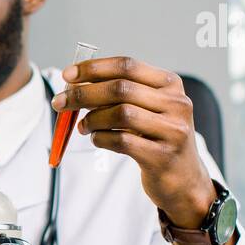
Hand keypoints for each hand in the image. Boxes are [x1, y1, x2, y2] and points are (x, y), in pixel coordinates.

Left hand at [51, 55, 216, 229]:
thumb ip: (119, 94)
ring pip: (120, 114)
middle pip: (120, 88)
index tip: (67, 75)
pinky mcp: (162, 156)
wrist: (183, 178)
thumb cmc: (156, 138)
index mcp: (170, 84)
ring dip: (92, 119)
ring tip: (84, 126)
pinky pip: (121, 141)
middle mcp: (176, 103)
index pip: (127, 66)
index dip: (94, 68)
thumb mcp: (147, 109)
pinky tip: (98, 139)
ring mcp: (172, 130)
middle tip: (60, 102)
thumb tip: (75, 84)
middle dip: (83, 94)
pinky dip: (101, 139)